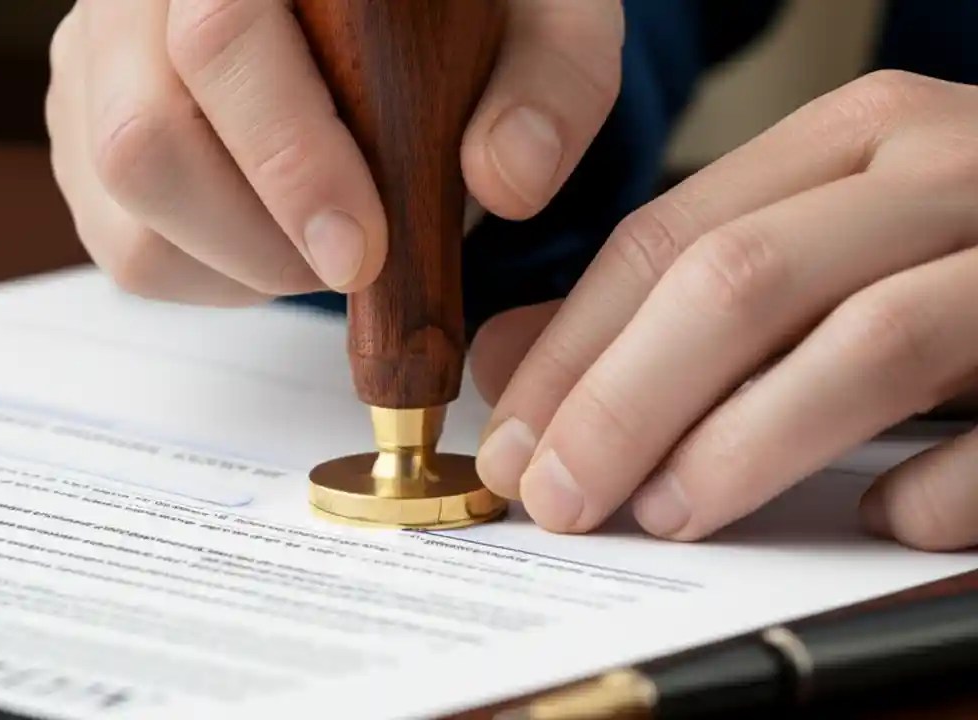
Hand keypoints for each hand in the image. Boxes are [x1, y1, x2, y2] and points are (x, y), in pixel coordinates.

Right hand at [45, 0, 622, 304]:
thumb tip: (507, 178)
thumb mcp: (542, 14)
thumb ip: (551, 81)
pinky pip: (123, 238)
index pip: (219, 38)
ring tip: (326, 238)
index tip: (365, 252)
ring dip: (239, 259)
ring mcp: (94, 55)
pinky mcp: (83, 122)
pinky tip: (278, 234)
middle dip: (260, 238)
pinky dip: (211, 268)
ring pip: (122, 201)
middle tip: (357, 265)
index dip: (287, 157)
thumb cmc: (456, 2)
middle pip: (142, 139)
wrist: (374, 2)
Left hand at [471, 71, 977, 550]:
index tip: (513, 446)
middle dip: (624, 401)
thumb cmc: (963, 256)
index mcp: (853, 140)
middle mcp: (941, 170)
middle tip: (557, 498)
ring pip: (866, 344)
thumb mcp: (818, 246)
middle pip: (738, 280)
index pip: (665, 238)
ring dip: (744, 445)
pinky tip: (877, 519)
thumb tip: (508, 364)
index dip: (573, 352)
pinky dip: (931, 489)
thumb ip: (672, 298)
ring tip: (666, 515)